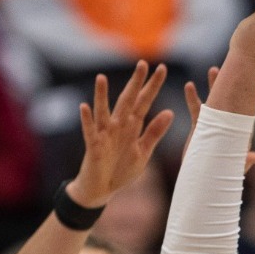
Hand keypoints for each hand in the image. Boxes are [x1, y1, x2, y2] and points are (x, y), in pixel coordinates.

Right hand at [66, 61, 176, 207]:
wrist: (102, 190)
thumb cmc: (121, 170)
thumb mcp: (143, 152)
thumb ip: (155, 133)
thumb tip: (171, 111)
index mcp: (132, 126)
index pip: (144, 102)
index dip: (153, 86)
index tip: (162, 69)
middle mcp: (118, 126)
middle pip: (127, 101)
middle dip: (135, 83)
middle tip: (143, 63)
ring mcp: (104, 135)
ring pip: (103, 111)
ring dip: (101, 95)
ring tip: (101, 78)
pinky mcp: (93, 147)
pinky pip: (89, 131)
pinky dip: (86, 120)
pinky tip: (84, 107)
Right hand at [181, 69, 254, 174]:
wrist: (202, 182)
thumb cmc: (219, 176)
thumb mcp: (232, 168)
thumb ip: (243, 162)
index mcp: (236, 133)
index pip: (242, 112)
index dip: (244, 98)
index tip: (244, 84)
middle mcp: (226, 126)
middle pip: (229, 101)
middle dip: (230, 86)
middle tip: (234, 70)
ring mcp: (213, 125)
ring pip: (213, 101)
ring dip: (213, 86)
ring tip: (213, 70)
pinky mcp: (200, 128)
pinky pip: (196, 109)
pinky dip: (192, 97)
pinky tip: (189, 85)